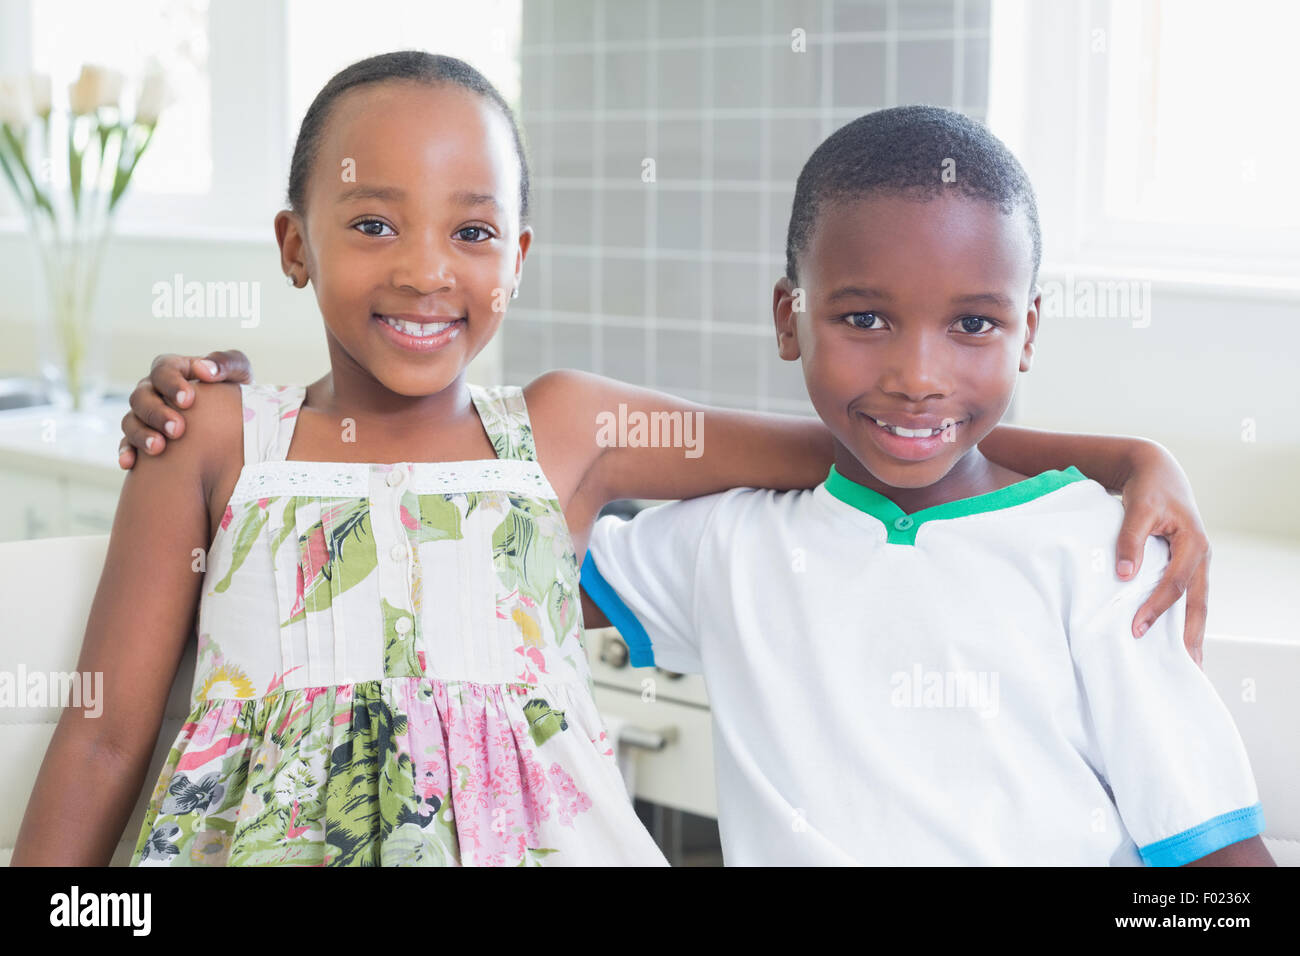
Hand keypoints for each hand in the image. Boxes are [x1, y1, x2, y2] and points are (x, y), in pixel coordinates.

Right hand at [117, 350, 252, 467]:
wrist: (235, 422)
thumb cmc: (236, 392)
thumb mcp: (239, 374)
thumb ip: (227, 363)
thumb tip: (205, 369)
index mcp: (174, 370)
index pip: (162, 370)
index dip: (171, 384)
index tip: (188, 401)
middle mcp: (153, 391)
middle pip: (141, 397)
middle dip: (157, 413)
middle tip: (177, 429)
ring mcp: (144, 415)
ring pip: (130, 421)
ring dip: (141, 434)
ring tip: (158, 448)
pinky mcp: (142, 438)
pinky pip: (127, 445)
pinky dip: (126, 452)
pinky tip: (130, 463)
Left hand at [1114, 442, 1209, 667]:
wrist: (1158, 474)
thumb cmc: (1148, 490)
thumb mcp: (1137, 509)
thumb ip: (1130, 540)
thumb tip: (1124, 575)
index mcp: (1193, 543)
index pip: (1176, 584)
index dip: (1156, 607)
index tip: (1136, 629)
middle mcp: (1201, 556)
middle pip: (1198, 603)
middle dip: (1192, 636)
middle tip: (1187, 668)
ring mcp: (1197, 563)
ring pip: (1197, 604)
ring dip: (1193, 633)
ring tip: (1191, 665)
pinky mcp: (1187, 566)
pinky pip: (1188, 597)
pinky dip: (1185, 619)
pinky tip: (1178, 639)